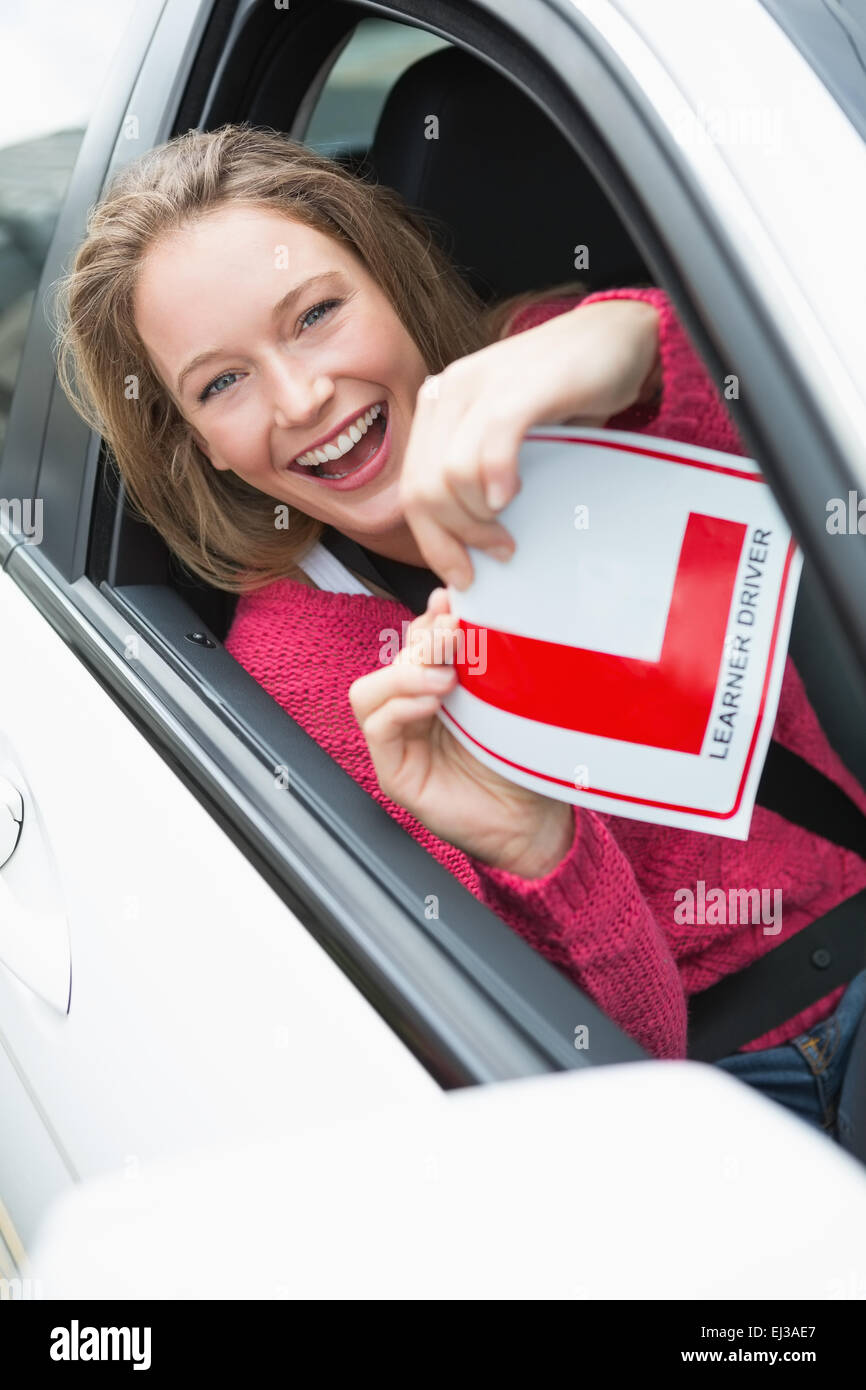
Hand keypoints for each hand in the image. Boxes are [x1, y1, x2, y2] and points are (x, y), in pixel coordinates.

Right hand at [348, 588, 574, 877]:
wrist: (534, 821)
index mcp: (438, 688)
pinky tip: (432, 704)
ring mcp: (400, 742)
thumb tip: (456, 603)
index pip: (414, 641)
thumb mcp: (506, 699)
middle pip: (394, 661)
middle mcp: (413, 711)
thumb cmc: (523, 760)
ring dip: (406, 675)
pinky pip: (376, 727)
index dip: (428, 620)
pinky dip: (399, 707)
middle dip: (423, 643)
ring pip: (371, 691)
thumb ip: (482, 657)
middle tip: (456, 636)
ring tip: (446, 679)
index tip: (454, 603)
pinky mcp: (395, 772)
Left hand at [399, 298, 659, 588]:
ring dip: (478, 519)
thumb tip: (474, 539)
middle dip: (454, 538)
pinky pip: (491, 445)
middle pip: (423, 489)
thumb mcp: (511, 436)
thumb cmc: (567, 391)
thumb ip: (482, 473)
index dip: (432, 541)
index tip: (462, 573)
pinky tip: (512, 497)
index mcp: (440, 407)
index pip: (412, 489)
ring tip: (509, 534)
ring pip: (449, 476)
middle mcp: (448, 392)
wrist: (616, 336)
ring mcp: (479, 385)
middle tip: (492, 556)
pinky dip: (497, 481)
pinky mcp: (518, 386)